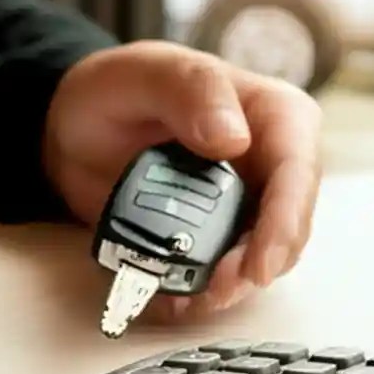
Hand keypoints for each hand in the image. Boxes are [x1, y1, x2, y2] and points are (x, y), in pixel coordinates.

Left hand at [43, 41, 321, 321]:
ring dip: (230, 286)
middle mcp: (270, 162)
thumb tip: (234, 137)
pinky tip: (173, 299)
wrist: (76, 129)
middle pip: (287, 225)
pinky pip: (221, 271)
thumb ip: (190, 91)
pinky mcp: (217, 234)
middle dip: (257, 264)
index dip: (286, 221)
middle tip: (215, 290)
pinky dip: (200, 290)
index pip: (297, 168)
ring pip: (258, 257)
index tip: (260, 264)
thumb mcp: (145, 73)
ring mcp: (246, 203)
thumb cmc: (116, 89)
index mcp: (271, 112)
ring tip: (190, 299)